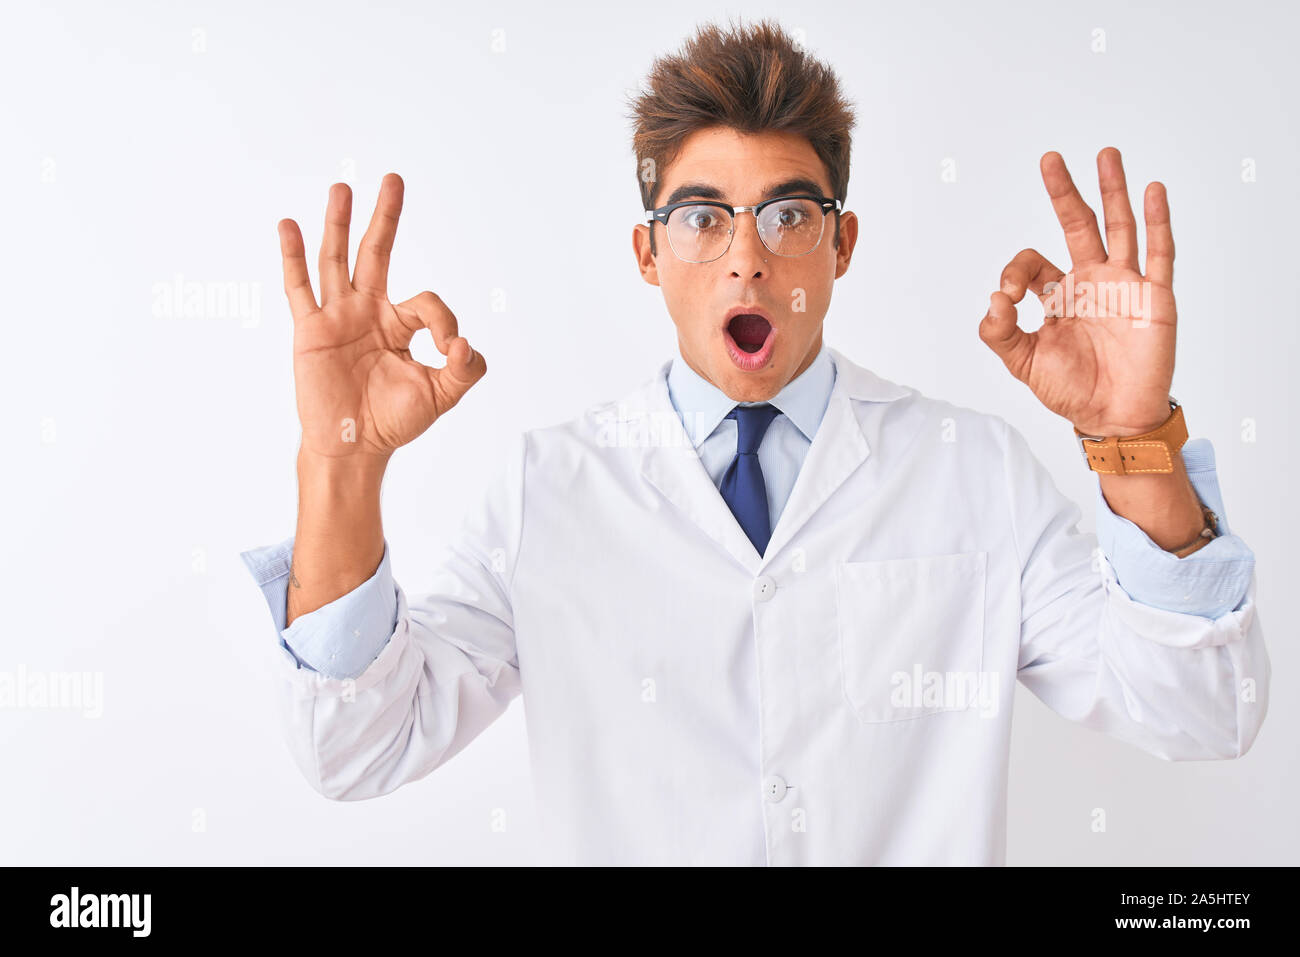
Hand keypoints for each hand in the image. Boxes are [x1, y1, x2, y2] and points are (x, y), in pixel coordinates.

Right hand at [278, 172, 485, 462]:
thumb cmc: (394, 421)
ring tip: (342, 188)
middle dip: (386, 218)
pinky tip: (288, 226)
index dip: (443, 321)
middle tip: (394, 180)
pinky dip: (293, 257)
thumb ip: (464, 371)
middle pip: (378, 253)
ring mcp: (338, 317)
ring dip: (339, 225)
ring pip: (337, 261)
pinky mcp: (311, 330)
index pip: (427, 303)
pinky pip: (300, 288)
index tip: (449, 350)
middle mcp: (368, 312)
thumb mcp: (441, 396)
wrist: (354, 446)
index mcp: (400, 325)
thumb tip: (465, 344)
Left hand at [979, 148, 1176, 435]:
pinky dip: (1158, 221)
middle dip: (1065, 193)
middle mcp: (1091, 282)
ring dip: (1113, 190)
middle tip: (1050, 159)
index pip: (1033, 263)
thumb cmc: (1071, 390)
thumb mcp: (1024, 362)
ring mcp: (1124, 284)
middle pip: (1078, 225)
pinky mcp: (1154, 296)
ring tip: (1106, 154)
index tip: (1008, 296)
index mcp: (1059, 295)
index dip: (1015, 272)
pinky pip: (1160, 252)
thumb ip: (1000, 333)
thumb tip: (993, 298)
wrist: (1113, 416)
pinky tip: (1153, 190)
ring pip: (1119, 227)